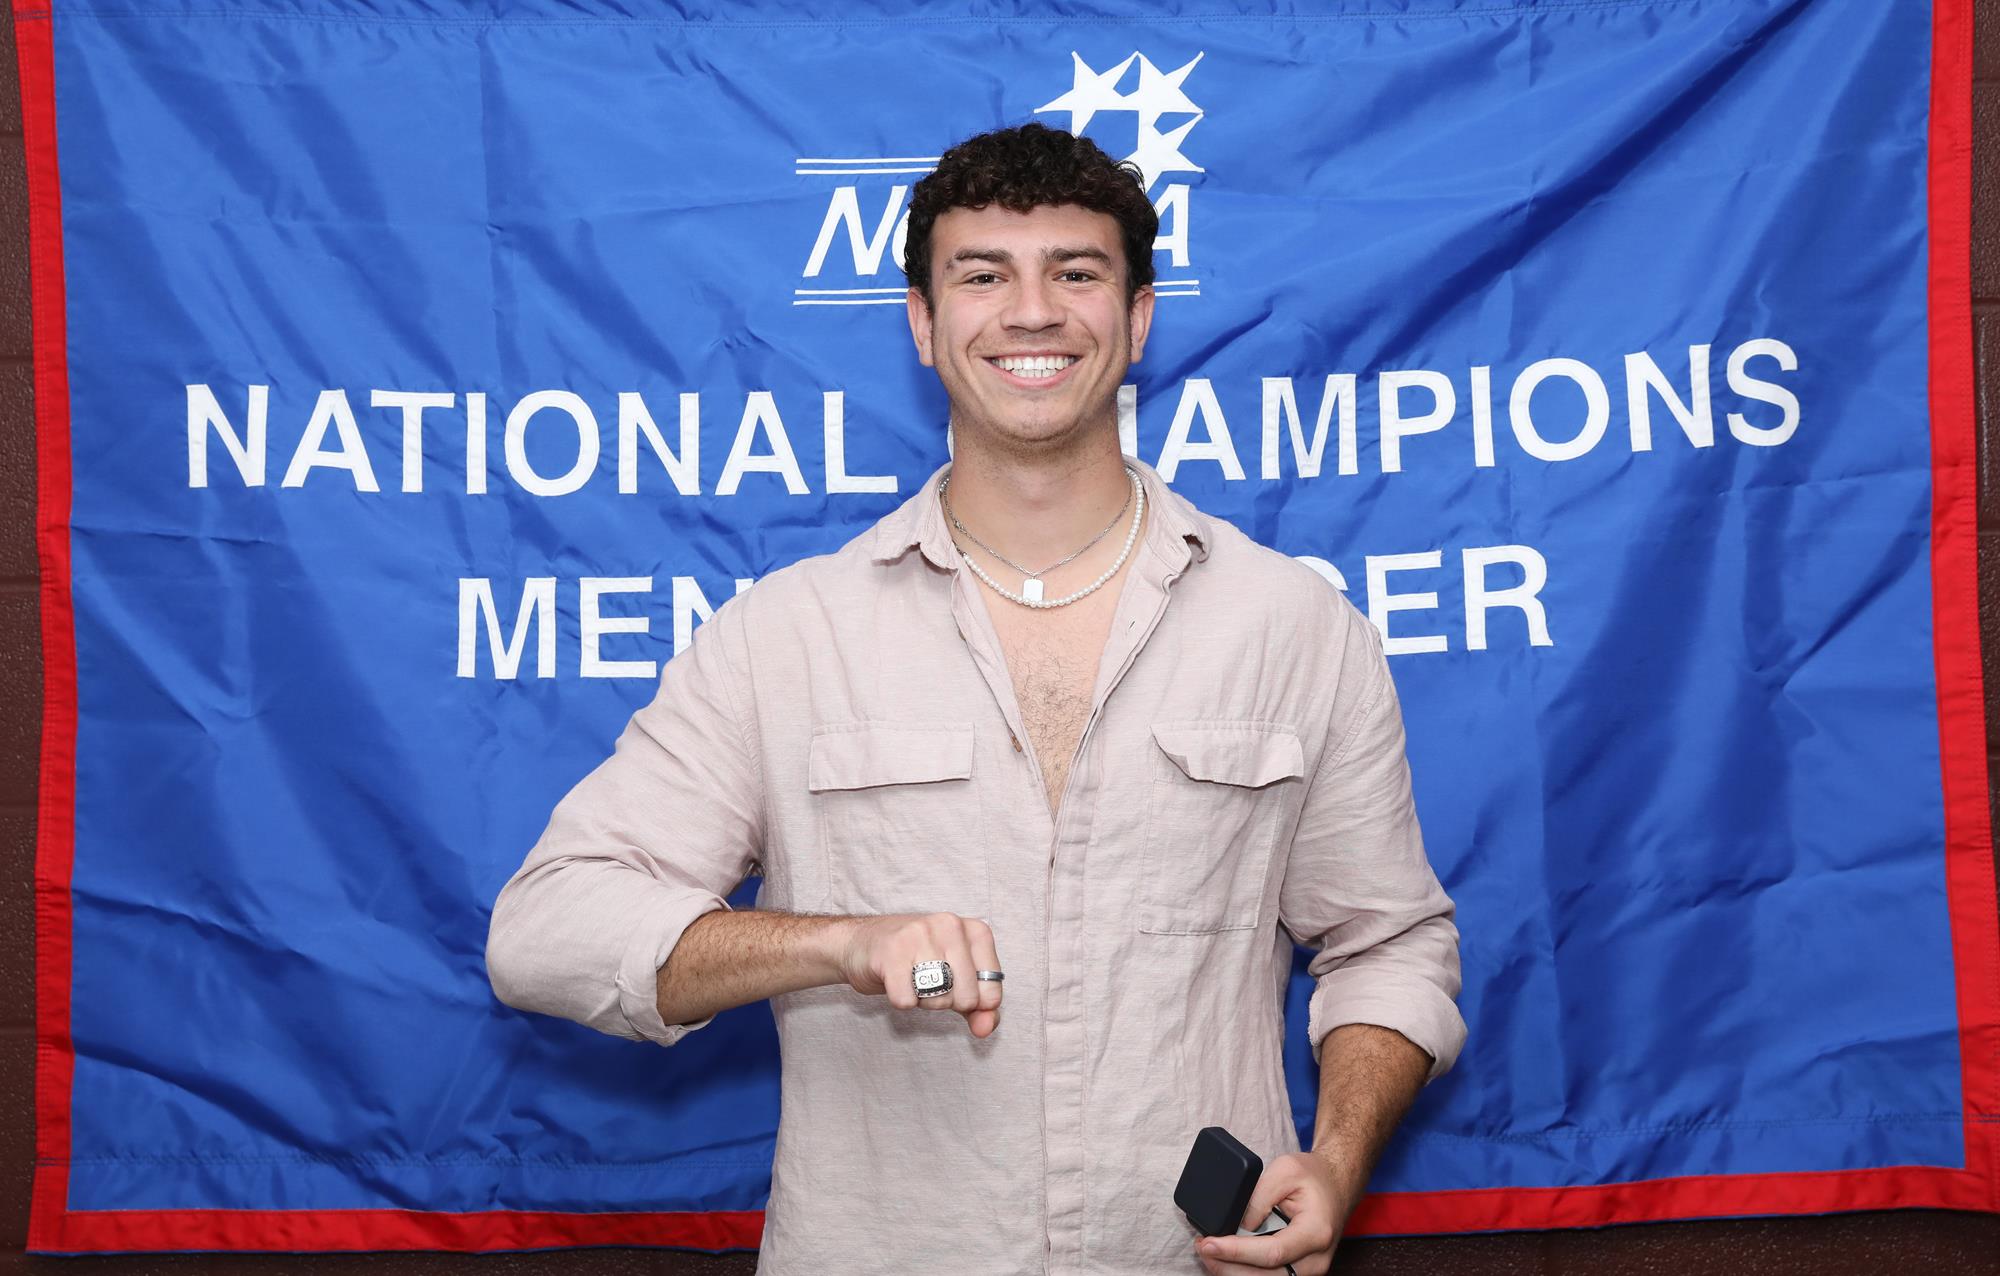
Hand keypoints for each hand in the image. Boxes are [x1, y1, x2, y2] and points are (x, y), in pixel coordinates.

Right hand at [836, 913, 1002, 1036]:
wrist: (862, 944)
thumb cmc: (915, 961)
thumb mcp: (956, 979)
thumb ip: (979, 1007)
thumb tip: (985, 1028)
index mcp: (975, 931)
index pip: (992, 991)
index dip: (973, 1003)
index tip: (953, 987)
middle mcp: (951, 925)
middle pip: (966, 998)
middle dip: (945, 1002)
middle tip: (926, 982)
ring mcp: (921, 934)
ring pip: (938, 1000)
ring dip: (922, 1001)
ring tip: (911, 979)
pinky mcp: (892, 951)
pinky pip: (907, 1001)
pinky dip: (901, 1001)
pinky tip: (895, 980)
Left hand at [1193, 1151, 1349, 1274]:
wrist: (1337, 1184)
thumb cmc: (1314, 1176)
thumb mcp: (1285, 1169)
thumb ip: (1258, 1197)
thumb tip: (1237, 1224)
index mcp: (1316, 1232)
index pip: (1272, 1253)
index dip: (1236, 1251)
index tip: (1209, 1242)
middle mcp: (1316, 1259)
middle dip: (1227, 1266)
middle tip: (1201, 1247)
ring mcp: (1309, 1270)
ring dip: (1233, 1272)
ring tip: (1209, 1252)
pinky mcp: (1299, 1271)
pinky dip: (1245, 1271)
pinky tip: (1226, 1259)